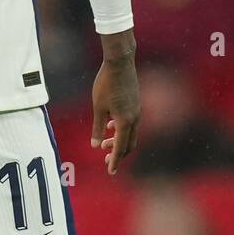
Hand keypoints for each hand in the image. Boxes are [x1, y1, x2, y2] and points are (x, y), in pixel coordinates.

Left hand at [91, 55, 139, 175]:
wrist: (120, 62)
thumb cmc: (106, 84)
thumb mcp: (98, 107)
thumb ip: (97, 128)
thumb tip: (96, 145)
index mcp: (125, 122)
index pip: (121, 148)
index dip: (115, 161)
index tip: (111, 171)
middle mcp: (135, 118)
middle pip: (129, 144)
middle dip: (118, 153)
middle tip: (105, 159)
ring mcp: (137, 111)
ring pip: (130, 133)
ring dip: (119, 141)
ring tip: (105, 143)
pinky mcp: (136, 103)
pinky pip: (131, 123)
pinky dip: (122, 129)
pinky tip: (110, 125)